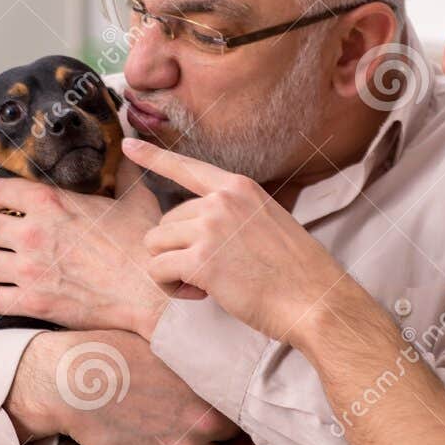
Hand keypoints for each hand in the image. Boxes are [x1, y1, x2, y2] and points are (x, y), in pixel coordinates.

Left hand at [0, 177, 169, 337]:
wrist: (150, 292)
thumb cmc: (143, 246)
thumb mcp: (136, 199)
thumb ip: (123, 173)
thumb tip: (125, 151)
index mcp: (50, 202)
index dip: (2, 197)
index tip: (8, 204)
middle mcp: (32, 233)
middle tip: (13, 238)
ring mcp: (29, 270)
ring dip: (1, 265)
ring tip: (16, 267)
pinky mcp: (33, 302)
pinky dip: (2, 297)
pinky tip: (15, 294)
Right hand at [4, 329, 235, 444]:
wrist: (72, 384)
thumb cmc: (115, 355)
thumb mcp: (164, 347)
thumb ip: (194, 363)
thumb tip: (213, 362)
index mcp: (210, 390)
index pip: (238, 407)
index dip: (225, 403)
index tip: (212, 399)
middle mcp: (204, 424)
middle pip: (225, 435)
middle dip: (211, 426)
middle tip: (186, 412)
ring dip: (190, 444)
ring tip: (162, 423)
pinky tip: (144, 435)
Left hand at [121, 138, 351, 345]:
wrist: (316, 299)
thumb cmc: (296, 272)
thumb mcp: (268, 222)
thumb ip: (233, 216)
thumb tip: (199, 230)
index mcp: (238, 188)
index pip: (187, 167)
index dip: (153, 157)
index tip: (128, 144)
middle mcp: (221, 201)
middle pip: (166, 221)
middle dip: (178, 251)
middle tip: (211, 273)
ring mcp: (209, 228)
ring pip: (155, 245)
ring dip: (171, 269)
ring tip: (205, 284)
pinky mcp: (200, 259)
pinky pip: (158, 271)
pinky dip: (171, 287)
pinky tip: (200, 294)